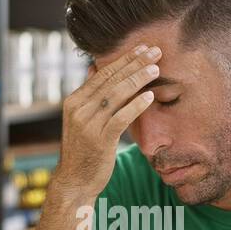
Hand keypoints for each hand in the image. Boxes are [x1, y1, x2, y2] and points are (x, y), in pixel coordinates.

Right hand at [55, 45, 160, 196]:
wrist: (74, 181)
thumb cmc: (83, 150)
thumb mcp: (82, 120)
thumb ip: (90, 96)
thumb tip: (95, 68)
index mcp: (74, 101)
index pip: (102, 73)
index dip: (124, 58)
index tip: (142, 48)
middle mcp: (78, 109)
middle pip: (111, 79)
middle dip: (134, 63)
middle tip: (155, 50)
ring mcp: (88, 125)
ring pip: (116, 95)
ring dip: (138, 79)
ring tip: (156, 69)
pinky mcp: (99, 140)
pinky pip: (120, 118)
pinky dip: (136, 105)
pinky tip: (150, 96)